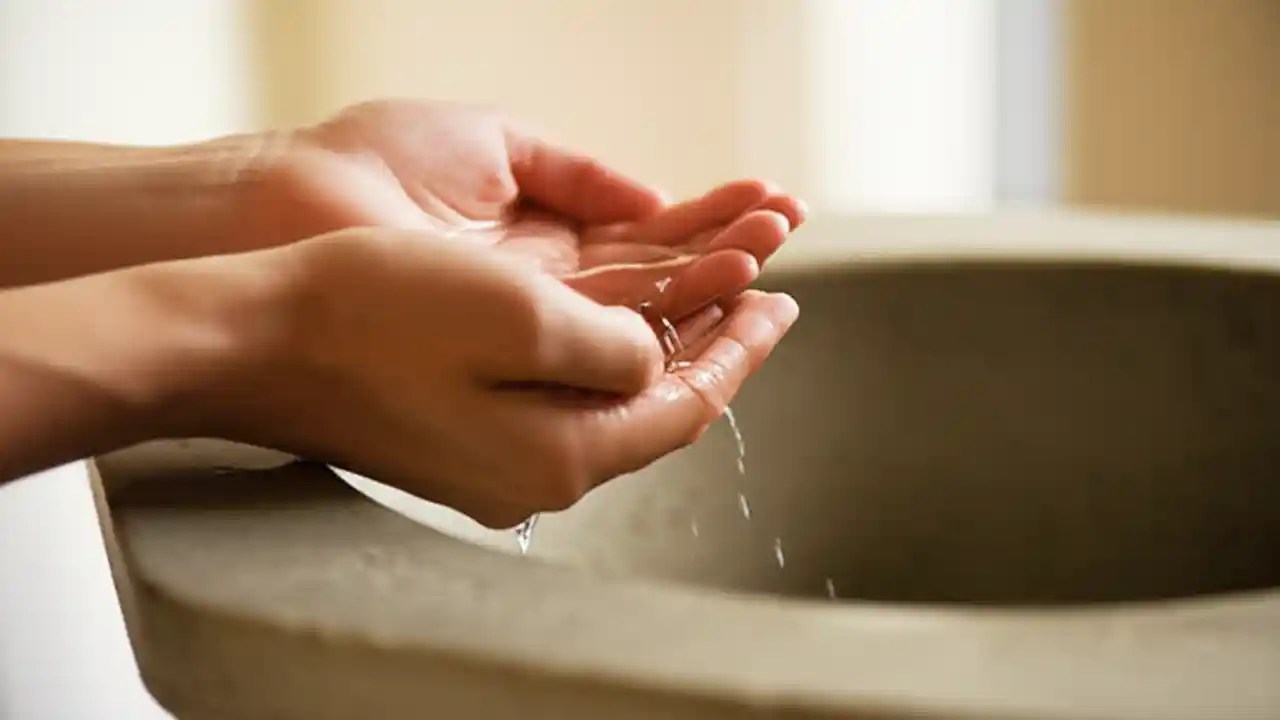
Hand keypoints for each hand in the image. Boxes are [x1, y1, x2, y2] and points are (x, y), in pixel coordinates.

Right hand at [208, 227, 797, 527]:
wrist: (256, 339)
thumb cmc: (376, 316)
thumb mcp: (523, 316)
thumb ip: (614, 347)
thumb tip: (652, 358)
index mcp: (561, 454)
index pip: (685, 406)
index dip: (740, 351)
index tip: (780, 304)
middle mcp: (533, 477)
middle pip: (653, 412)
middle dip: (710, 350)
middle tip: (758, 297)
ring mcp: (492, 465)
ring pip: (608, 405)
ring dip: (659, 350)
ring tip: (701, 303)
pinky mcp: (458, 442)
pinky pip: (559, 402)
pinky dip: (603, 361)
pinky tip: (611, 330)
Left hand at [258, 99, 805, 318]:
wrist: (296, 205)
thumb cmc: (373, 162)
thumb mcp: (496, 145)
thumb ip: (579, 173)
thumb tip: (655, 195)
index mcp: (539, 243)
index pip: (644, 242)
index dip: (707, 225)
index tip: (766, 204)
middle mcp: (544, 296)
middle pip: (656, 280)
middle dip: (726, 251)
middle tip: (790, 226)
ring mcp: (532, 326)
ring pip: (645, 308)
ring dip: (714, 276)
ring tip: (776, 244)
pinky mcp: (517, 346)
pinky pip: (613, 328)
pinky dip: (673, 301)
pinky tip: (726, 277)